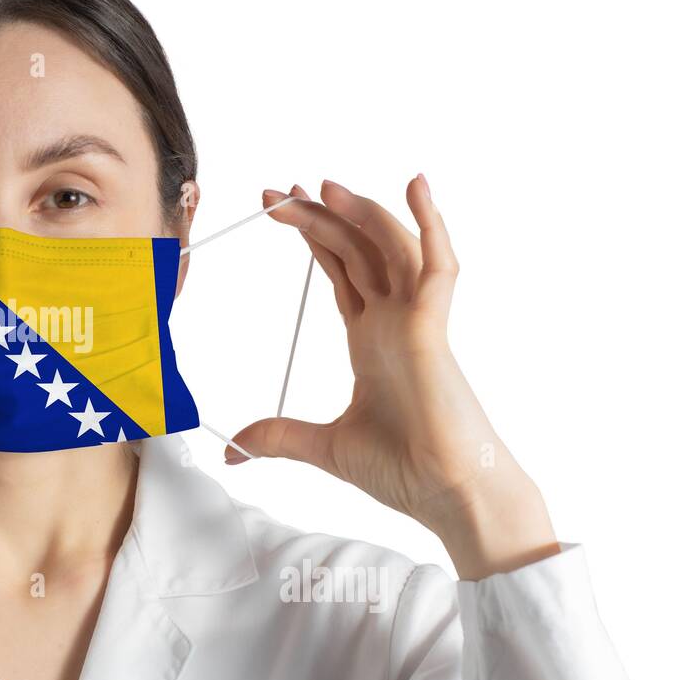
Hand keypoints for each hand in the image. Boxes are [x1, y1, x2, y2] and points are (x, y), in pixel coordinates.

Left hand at [229, 176, 559, 579]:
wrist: (447, 495)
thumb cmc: (403, 469)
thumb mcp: (323, 447)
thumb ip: (279, 438)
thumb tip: (231, 451)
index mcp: (371, 339)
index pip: (340, 269)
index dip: (311, 236)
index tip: (275, 207)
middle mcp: (394, 320)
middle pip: (357, 248)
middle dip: (319, 215)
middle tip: (277, 190)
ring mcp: (417, 320)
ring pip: (390, 246)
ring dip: (360, 211)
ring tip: (321, 184)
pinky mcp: (435, 329)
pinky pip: (438, 266)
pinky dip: (430, 223)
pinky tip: (415, 186)